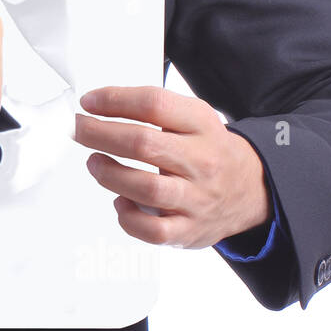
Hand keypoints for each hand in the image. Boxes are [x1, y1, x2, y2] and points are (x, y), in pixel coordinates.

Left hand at [73, 86, 268, 248]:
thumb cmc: (207, 150)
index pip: (154, 104)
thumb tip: (97, 104)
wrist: (250, 189)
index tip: (89, 102)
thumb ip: (152, 109)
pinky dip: (128, 216)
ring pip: (146, 188)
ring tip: (95, 163)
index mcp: (201, 126)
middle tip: (79, 129)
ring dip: (109, 174)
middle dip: (100, 134)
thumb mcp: (193, 118)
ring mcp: (197, 198)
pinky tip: (120, 201)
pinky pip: (153, 231)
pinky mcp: (189, 230)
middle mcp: (202, 161)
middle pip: (143, 144)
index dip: (114, 100)